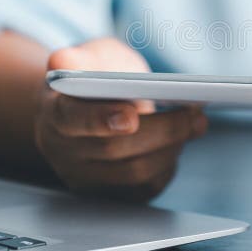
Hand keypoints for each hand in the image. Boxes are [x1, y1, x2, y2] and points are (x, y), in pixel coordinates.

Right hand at [33, 37, 206, 199]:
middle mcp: (63, 150)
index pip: (72, 119)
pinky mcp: (108, 194)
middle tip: (195, 114)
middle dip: (162, 131)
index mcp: (55, 111)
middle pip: (113, 150)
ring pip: (133, 173)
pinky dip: (167, 166)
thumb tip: (63, 61)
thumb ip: (79, 58)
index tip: (132, 116)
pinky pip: (143, 189)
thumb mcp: (90, 56)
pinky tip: (179, 144)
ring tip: (196, 124)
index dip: (101, 119)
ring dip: (172, 147)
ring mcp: (84, 177)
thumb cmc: (94, 76)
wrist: (86, 106)